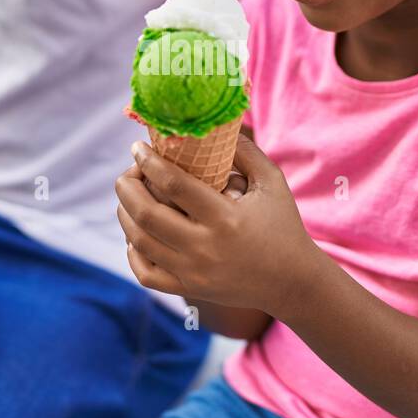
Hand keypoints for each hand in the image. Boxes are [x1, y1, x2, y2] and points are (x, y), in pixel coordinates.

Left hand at [115, 135, 321, 314]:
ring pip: (139, 241)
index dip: (148, 161)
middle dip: (127, 186)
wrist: (292, 282)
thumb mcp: (272, 183)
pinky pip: (145, 273)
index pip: (173, 183)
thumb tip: (212, 127)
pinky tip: (137, 234)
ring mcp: (193, 272)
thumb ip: (245, 151)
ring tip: (130, 196)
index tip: (138, 147)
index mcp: (225, 217)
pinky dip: (133, 252)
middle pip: (146, 214)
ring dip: (125, 213)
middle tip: (130, 171)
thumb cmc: (283, 226)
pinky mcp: (188, 289)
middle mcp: (205, 247)